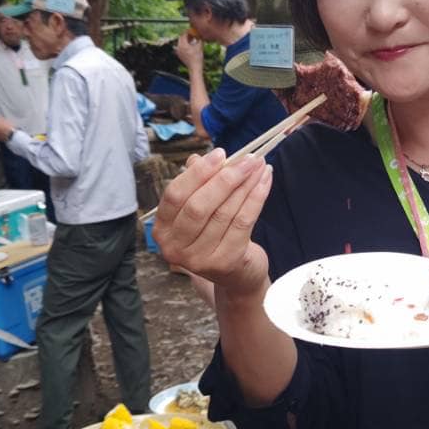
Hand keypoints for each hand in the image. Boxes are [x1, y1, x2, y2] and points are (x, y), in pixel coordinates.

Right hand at [152, 146, 271, 294]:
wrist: (235, 274)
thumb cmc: (216, 234)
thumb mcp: (202, 209)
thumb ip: (197, 184)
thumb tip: (198, 158)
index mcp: (162, 229)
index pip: (175, 195)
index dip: (197, 173)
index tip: (220, 154)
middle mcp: (174, 247)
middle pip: (199, 206)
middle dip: (225, 178)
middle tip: (247, 159)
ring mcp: (198, 259)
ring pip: (224, 212)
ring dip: (245, 184)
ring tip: (259, 166)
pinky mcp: (224, 263)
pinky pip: (243, 223)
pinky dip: (256, 198)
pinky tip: (265, 182)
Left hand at [175, 31, 202, 68]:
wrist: (195, 68)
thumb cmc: (198, 58)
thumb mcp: (200, 47)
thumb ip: (199, 39)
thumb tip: (200, 34)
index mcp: (183, 45)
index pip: (183, 35)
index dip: (188, 31)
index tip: (191, 30)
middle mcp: (179, 48)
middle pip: (181, 38)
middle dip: (185, 35)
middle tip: (191, 34)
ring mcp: (178, 52)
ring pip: (180, 42)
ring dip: (185, 40)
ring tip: (191, 40)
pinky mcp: (179, 55)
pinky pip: (180, 47)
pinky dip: (184, 44)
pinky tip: (190, 46)